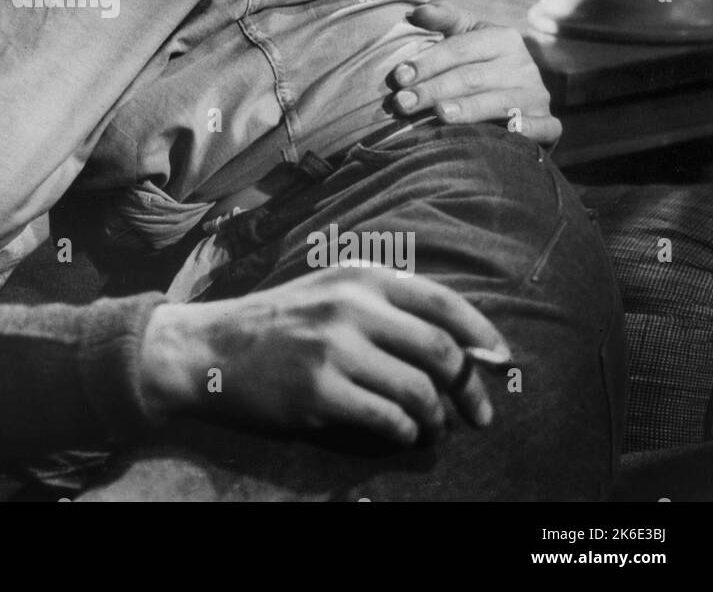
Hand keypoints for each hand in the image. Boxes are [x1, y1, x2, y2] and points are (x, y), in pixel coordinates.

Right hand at [140, 267, 509, 445]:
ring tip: (432, 428)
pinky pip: (387, 420)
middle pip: (441, 351)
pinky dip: (404, 434)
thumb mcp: (329, 291)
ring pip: (419, 391)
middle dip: (469, 389)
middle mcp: (350, 306)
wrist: (211, 349)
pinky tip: (399, 434)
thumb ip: (385, 304)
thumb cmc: (279, 323)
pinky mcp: (318, 391)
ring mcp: (333, 348)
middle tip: (477, 415)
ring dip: (436, 419)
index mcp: (359, 278)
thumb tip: (460, 341)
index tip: (500, 361)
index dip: (482, 334)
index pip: (442, 302)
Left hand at [392, 0, 560, 144]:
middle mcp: (523, 66)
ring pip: (499, 103)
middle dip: (433, 90)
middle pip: (472, 78)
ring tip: (439, 115)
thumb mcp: (465, 35)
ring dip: (468, 110)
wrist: (520, 96)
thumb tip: (418, 11)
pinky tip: (506, 133)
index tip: (398, 77)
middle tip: (402, 103)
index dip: (427, 62)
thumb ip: (443, 19)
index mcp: (503, 39)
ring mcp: (537, 96)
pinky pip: (541, 127)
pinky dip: (525, 130)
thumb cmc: (480, 63)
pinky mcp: (549, 124)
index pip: (459, 50)